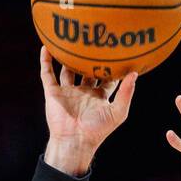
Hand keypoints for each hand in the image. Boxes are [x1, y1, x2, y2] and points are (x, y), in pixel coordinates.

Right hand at [40, 45, 137, 161]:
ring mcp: (67, 92)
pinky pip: (47, 74)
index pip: (106, 77)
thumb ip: (126, 93)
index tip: (117, 51)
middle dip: (90, 58)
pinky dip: (45, 61)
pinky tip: (46, 47)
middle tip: (95, 39)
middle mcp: (83, 92)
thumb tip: (134, 74)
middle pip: (86, 71)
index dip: (111, 66)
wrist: (75, 141)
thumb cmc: (98, 130)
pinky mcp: (53, 93)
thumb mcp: (118, 112)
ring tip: (70, 39)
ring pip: (67, 70)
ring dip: (67, 57)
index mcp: (99, 96)